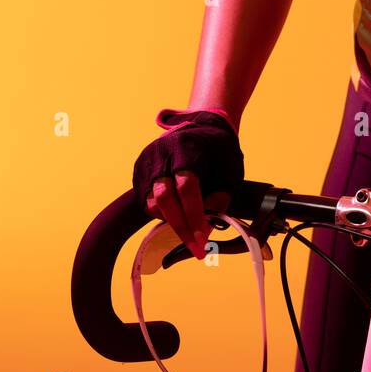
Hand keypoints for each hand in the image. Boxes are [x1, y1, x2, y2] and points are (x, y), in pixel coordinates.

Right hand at [133, 107, 244, 259]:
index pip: (186, 188)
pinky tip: (178, 217)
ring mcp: (147, 161)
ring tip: (190, 231)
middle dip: (180, 227)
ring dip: (171, 221)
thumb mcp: (231, 168)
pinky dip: (161, 213)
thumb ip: (222, 194)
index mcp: (186, 149)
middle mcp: (162, 154)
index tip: (202, 240)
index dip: (194, 216)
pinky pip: (145, 199)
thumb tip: (209, 222)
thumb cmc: (219, 147)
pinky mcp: (139, 169)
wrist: (201, 123)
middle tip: (195, 248)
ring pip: (151, 201)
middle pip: (164, 198)